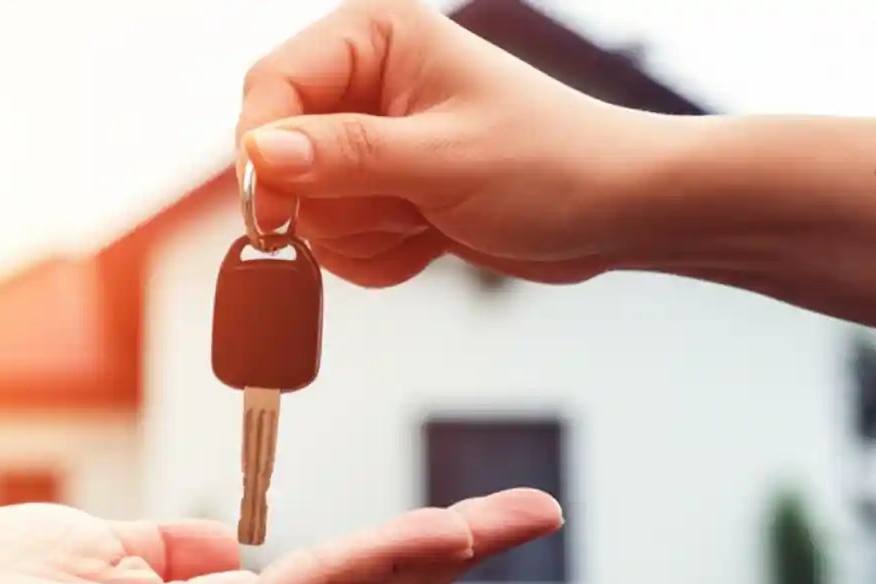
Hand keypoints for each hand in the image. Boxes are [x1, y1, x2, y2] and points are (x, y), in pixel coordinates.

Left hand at [0, 492, 561, 583]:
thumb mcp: (95, 552)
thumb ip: (171, 551)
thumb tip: (223, 544)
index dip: (401, 559)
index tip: (468, 522)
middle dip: (450, 558)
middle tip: (529, 514)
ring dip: (430, 559)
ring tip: (504, 520)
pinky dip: (367, 569)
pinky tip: (430, 541)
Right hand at [236, 0, 670, 286]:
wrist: (615, 212)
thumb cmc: (555, 164)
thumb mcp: (444, 161)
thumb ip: (345, 156)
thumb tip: (260, 154)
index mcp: (376, 37)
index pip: (273, 83)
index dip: (262, 149)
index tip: (274, 211)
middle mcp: (365, 81)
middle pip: (278, 151)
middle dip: (329, 200)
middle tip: (395, 207)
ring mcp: (371, 139)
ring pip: (306, 205)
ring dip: (362, 231)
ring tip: (425, 217)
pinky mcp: (382, 189)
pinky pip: (336, 237)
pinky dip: (376, 253)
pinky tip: (428, 237)